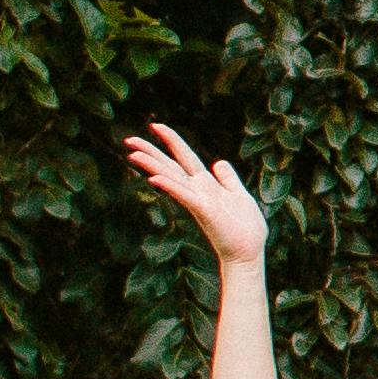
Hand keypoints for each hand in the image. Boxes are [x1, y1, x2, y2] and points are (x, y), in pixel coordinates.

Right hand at [125, 123, 268, 269]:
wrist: (248, 253)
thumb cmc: (245, 229)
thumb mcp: (239, 195)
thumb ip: (228, 179)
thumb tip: (218, 163)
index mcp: (206, 185)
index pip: (185, 158)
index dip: (171, 141)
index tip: (155, 125)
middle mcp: (198, 191)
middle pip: (171, 166)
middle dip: (151, 152)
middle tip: (128, 139)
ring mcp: (199, 201)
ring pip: (172, 178)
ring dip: (153, 166)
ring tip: (133, 154)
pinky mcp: (204, 210)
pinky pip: (185, 195)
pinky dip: (170, 186)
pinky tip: (154, 178)